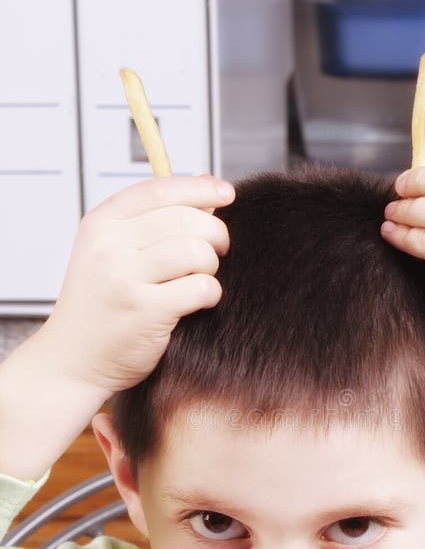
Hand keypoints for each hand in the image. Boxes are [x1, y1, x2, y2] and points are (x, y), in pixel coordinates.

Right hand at [43, 174, 233, 394]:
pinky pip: (201, 288)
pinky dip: (210, 294)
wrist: (72, 361)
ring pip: (197, 252)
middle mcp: (109, 246)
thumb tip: (208, 189)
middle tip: (217, 252)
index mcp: (102, 224)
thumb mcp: (112, 253)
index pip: (160, 190)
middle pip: (186, 220)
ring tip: (200, 279)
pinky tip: (199, 302)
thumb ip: (155, 222)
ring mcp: (124, 279)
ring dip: (210, 267)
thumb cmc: (102, 306)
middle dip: (215, 235)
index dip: (200, 188)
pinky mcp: (144, 312)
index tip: (227, 194)